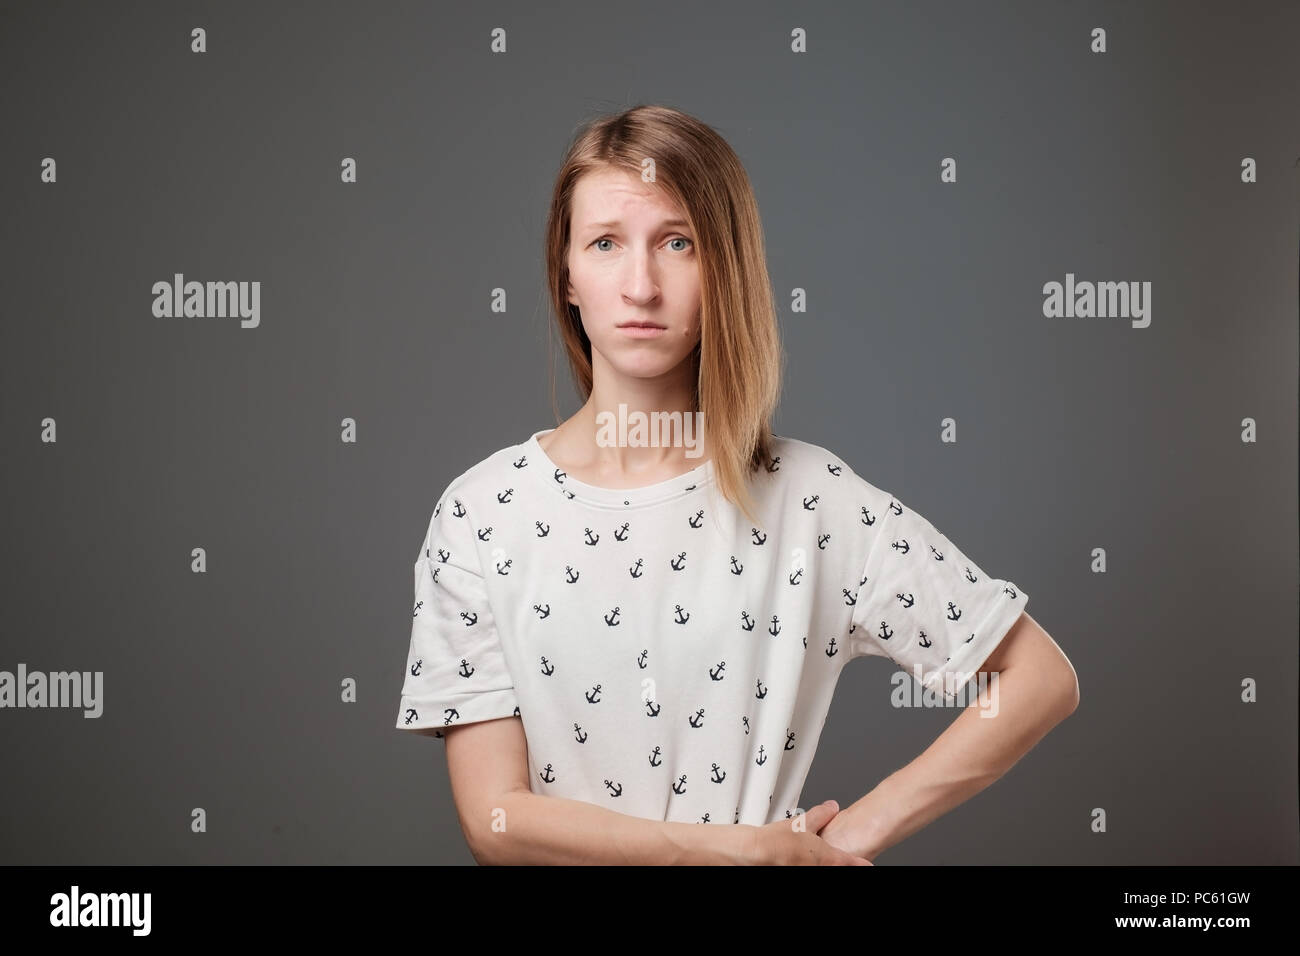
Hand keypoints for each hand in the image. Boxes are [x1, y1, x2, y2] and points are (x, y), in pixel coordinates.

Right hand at [748, 800, 873, 864]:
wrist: (756, 853)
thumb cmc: (777, 841)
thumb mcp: (802, 822)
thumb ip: (821, 814)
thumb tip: (832, 807)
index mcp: (827, 858)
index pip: (852, 863)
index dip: (861, 863)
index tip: (867, 864)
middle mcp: (819, 870)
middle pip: (836, 866)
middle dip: (837, 860)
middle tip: (827, 853)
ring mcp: (806, 873)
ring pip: (820, 868)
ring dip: (817, 861)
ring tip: (804, 853)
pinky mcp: (794, 874)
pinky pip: (804, 868)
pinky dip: (803, 862)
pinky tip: (793, 857)